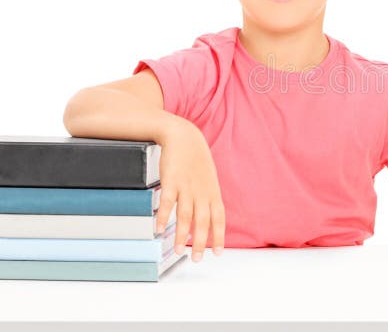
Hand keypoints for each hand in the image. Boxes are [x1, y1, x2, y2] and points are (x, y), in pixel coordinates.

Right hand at [155, 120, 224, 261]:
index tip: (217, 253)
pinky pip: (167, 202)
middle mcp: (201, 192)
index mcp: (212, 192)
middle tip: (196, 259)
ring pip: (186, 215)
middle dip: (200, 242)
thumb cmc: (196, 160)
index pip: (219, 218)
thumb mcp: (208, 179)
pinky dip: (163, 217)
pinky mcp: (171, 181)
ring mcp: (187, 187)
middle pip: (203, 221)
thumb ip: (208, 197)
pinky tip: (160, 230)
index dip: (218, 236)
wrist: (184, 137)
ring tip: (178, 251)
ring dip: (181, 235)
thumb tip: (208, 217)